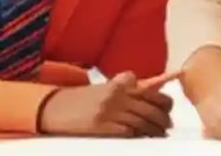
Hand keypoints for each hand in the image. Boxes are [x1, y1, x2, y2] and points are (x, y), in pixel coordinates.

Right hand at [38, 71, 174, 137]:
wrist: (53, 109)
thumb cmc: (76, 101)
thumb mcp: (99, 88)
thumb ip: (119, 84)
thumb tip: (136, 80)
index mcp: (116, 86)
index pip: (148, 91)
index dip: (163, 101)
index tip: (167, 108)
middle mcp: (115, 97)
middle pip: (150, 107)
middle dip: (163, 119)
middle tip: (167, 125)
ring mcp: (110, 112)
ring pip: (143, 122)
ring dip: (155, 130)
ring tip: (159, 134)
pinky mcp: (104, 127)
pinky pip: (130, 132)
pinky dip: (140, 136)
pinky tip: (144, 139)